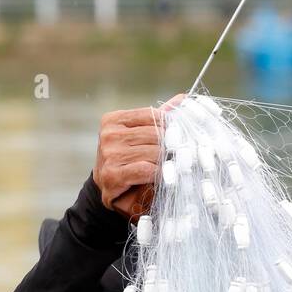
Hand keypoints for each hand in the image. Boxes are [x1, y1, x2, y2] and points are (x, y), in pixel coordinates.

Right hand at [92, 94, 182, 219]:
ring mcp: (108, 154)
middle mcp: (109, 134)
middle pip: (155, 134)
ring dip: (165, 163)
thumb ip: (159, 120)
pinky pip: (146, 169)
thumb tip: (182, 98)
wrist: (111, 193)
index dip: (169, 128)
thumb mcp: (143, 139)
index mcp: (113, 120)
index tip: (178, 140)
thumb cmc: (131, 163)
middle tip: (177, 158)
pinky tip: (160, 179)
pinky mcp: (112, 174)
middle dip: (169, 147)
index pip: (153, 115)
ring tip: (168, 170)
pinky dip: (158, 174)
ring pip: (153, 152)